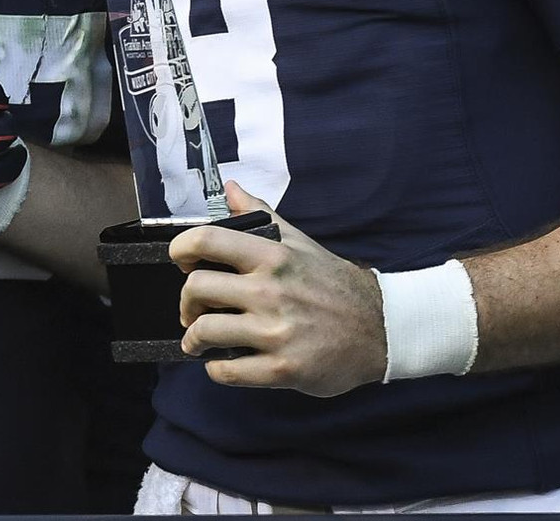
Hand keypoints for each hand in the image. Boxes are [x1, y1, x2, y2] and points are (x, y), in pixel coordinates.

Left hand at [170, 182, 385, 395]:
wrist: (380, 328)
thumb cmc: (333, 284)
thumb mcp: (299, 242)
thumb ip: (260, 215)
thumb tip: (231, 189)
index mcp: (272, 256)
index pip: (207, 240)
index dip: (181, 249)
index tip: (180, 261)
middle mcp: (270, 291)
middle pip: (197, 289)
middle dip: (185, 302)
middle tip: (191, 309)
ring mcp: (276, 332)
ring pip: (205, 332)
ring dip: (193, 339)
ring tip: (198, 340)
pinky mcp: (282, 369)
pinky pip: (228, 371)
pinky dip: (215, 367)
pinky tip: (222, 361)